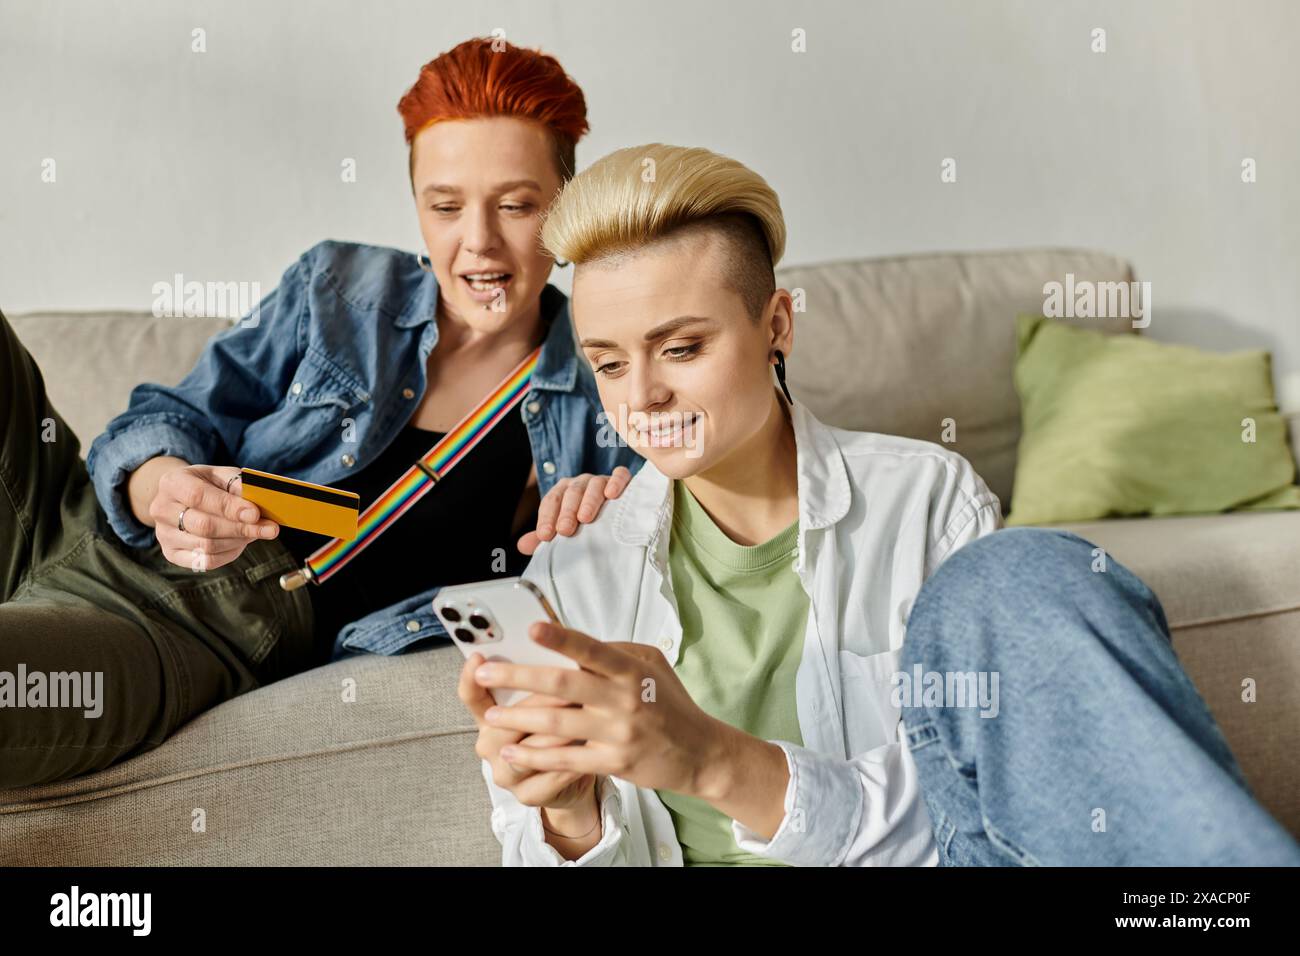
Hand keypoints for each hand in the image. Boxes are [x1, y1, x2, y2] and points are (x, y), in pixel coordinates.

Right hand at [150, 464, 278, 570]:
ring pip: (207, 546)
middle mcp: (161, 509)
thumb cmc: (208, 484)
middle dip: (241, 528)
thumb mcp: (221, 475)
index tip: (255, 514)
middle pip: (204, 526)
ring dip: (238, 541)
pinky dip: (229, 554)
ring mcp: (163, 534)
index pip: (199, 497)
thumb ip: (238, 484)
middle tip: (270, 529)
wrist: (182, 497)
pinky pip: (205, 562)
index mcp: (172, 482)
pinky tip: (240, 543)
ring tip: (256, 532)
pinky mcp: (171, 553)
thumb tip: (257, 501)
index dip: (229, 507)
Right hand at [458, 651, 595, 811]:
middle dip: (538, 700)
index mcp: (490, 714)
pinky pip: (550, 776)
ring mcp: (505, 772)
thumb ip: (545, 669)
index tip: (479, 657)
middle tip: (566, 685)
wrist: (576, 771)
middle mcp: (490, 743)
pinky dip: (571, 762)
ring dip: (559, 731)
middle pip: (504, 720)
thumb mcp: (551, 694)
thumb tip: (550, 630)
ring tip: (584, 714)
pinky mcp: (526, 795)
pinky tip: (590, 748)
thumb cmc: (563, 723)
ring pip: (530, 749)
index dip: (471, 676)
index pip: (471, 694)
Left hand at [474, 623, 721, 796]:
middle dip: (518, 678)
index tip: (532, 629)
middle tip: (485, 673)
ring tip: (490, 716)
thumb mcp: (652, 664)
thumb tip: (573, 644)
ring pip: (558, 724)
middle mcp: (623, 698)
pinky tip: (512, 750)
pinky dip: (536, 755)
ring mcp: (618, 732)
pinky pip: (566, 759)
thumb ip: (614, 651)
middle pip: (562, 685)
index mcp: (630, 669)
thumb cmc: (669, 702)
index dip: (561, 639)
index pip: (591, 649)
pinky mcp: (614, 762)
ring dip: (518, 719)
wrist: (700, 752)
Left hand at [516, 466, 632, 555]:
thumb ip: (543, 537)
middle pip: (571, 493)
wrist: (615, 516)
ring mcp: (601, 480)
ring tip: (585, 518)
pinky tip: (612, 494)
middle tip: (565, 530)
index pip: (551, 501)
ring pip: (593, 485)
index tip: (545, 536)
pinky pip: (619, 475)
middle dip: (567, 512)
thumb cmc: (584, 526)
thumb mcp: (563, 530)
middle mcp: (580, 484)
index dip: (547, 518)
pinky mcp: (622, 480)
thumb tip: (521, 546)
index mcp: (563, 492)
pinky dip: (615, 482)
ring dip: (588, 501)